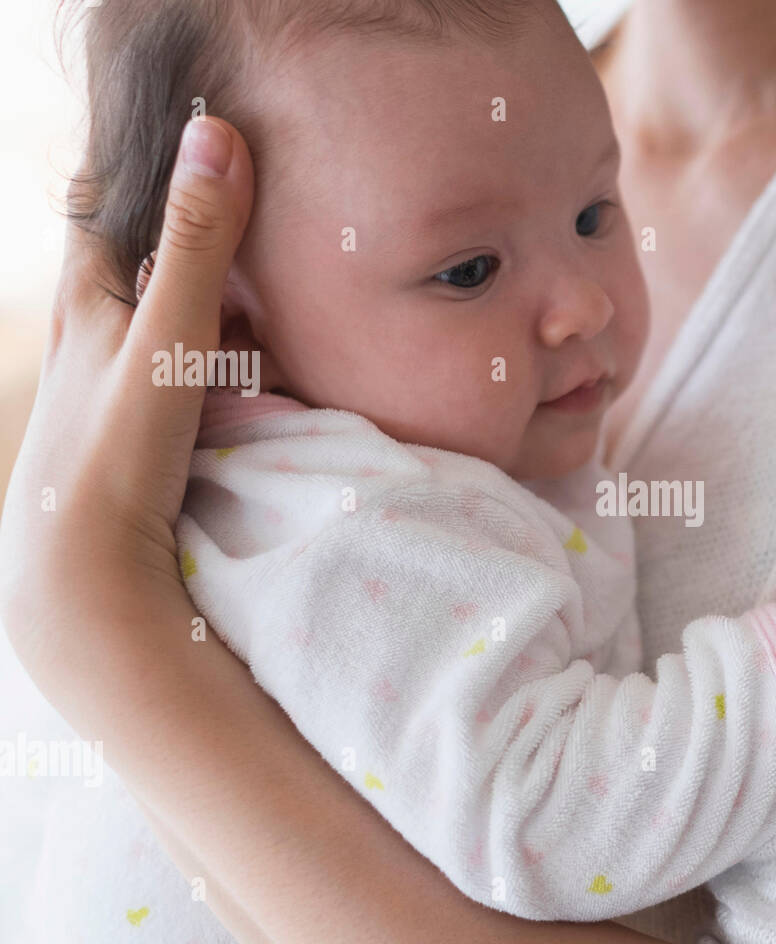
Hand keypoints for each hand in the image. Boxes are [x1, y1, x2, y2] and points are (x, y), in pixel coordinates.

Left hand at [0, 116, 252, 681]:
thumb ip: (196, 244)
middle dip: (191, 227)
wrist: (83, 569)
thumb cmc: (113, 448)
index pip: (100, 199)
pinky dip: (220, 348)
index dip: (141, 158)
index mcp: (83, 296)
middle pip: (140, 255)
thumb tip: (214, 132)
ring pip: (165, 314)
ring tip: (274, 274)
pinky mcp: (142, 426)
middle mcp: (91, 332)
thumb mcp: (165, 335)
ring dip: (212, 293)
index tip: (197, 125)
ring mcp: (116, 383)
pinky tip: (255, 360)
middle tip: (256, 197)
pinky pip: (186, 366)